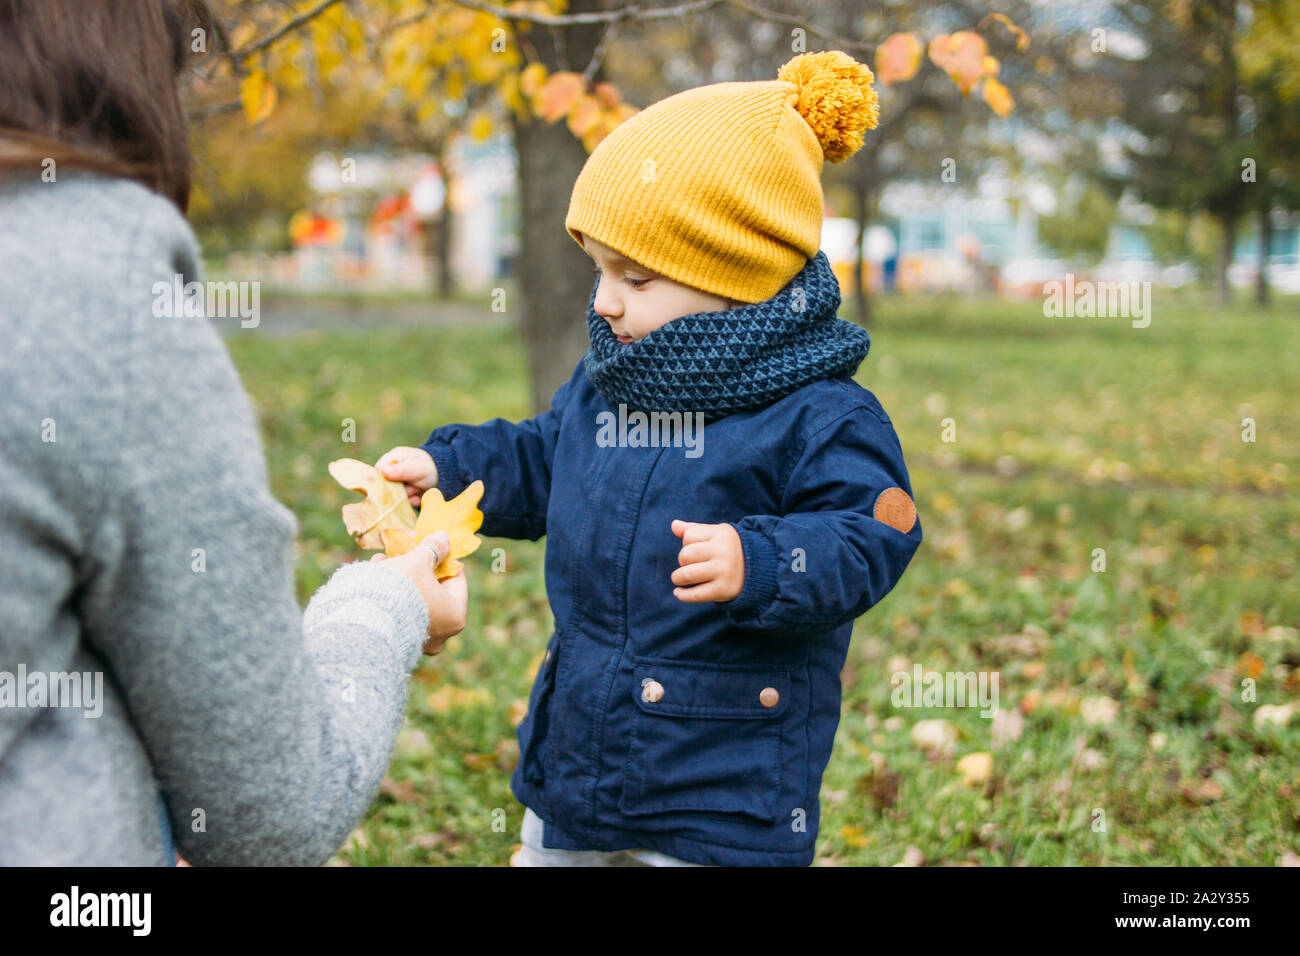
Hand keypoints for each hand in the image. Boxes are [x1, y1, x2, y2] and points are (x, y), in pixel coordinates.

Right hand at [369, 531, 468, 653]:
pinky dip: (389, 593)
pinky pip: (398, 611)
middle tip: (404, 550)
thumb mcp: (418, 562)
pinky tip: (374, 575)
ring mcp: (419, 640)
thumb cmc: (401, 590)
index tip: (432, 545)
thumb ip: (433, 549)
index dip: (444, 558)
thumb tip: (444, 538)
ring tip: (382, 560)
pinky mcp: (397, 641)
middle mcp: (441, 632)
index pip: (455, 579)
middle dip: (416, 567)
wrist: (366, 623)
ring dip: (399, 577)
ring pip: (412, 600)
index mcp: (455, 615)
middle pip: (432, 589)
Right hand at [376, 446, 437, 506]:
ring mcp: (396, 485)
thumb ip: (401, 470)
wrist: (445, 479)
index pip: (378, 471)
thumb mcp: (417, 467)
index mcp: (392, 459)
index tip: (393, 484)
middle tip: (413, 486)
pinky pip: (400, 503)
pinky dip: (410, 502)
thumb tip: (382, 472)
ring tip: (417, 488)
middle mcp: (391, 472)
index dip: (382, 479)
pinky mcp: (402, 495)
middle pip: (383, 485)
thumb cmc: (430, 467)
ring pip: (392, 496)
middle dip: (399, 489)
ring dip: (406, 495)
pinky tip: (418, 498)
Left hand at [670, 520, 744, 602]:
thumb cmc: (728, 549)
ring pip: (687, 574)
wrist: (756, 570)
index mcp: (721, 534)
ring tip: (679, 578)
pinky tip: (678, 592)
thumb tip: (674, 525)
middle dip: (683, 560)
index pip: (688, 536)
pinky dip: (682, 595)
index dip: (688, 543)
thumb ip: (694, 529)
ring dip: (678, 577)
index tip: (698, 549)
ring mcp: (723, 572)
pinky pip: (695, 594)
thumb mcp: (715, 534)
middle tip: (691, 564)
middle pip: (685, 555)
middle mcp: (724, 552)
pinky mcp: (723, 590)